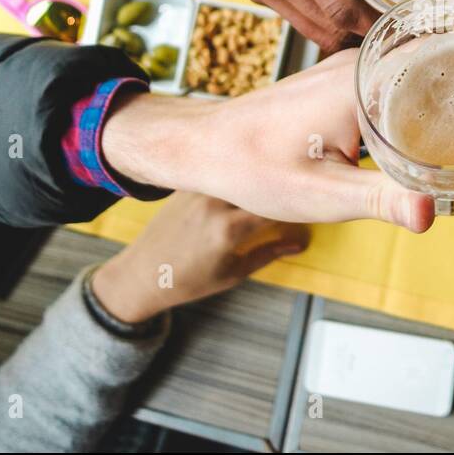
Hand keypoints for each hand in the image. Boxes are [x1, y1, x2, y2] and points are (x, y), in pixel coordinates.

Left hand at [90, 193, 308, 323]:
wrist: (143, 274)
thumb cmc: (189, 281)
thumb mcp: (233, 273)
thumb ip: (269, 253)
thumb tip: (301, 242)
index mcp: (229, 229)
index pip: (276, 205)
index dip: (297, 201)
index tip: (310, 201)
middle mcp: (214, 203)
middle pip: (260, 183)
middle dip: (279, 184)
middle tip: (300, 182)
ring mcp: (199, 190)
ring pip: (239, 173)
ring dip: (257, 175)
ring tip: (274, 176)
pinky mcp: (187, 186)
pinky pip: (219, 174)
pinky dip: (235, 175)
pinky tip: (245, 177)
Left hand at [101, 49, 435, 232]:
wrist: (207, 148)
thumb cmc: (255, 167)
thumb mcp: (324, 194)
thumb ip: (382, 202)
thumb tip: (430, 214)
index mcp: (361, 82)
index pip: (439, 55)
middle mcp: (355, 64)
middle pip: (433, 60)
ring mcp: (345, 68)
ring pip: (412, 69)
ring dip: (445, 89)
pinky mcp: (336, 81)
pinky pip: (391, 78)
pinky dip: (416, 96)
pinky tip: (431, 125)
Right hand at [139, 0, 380, 51]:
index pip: (340, 6)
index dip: (376, 24)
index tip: (407, 22)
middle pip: (327, 27)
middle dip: (365, 33)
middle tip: (400, 24)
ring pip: (310, 29)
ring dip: (343, 30)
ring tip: (376, 18)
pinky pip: (294, 15)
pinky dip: (321, 16)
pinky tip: (344, 2)